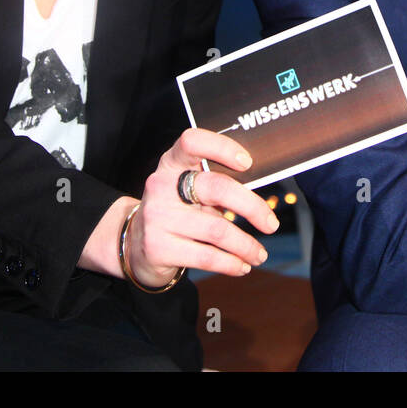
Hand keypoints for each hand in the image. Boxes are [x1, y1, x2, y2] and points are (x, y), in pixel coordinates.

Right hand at [127, 128, 278, 286]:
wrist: (135, 245)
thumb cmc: (176, 212)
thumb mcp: (189, 191)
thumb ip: (217, 186)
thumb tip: (262, 201)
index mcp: (171, 164)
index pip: (192, 142)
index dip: (221, 148)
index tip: (247, 163)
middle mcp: (161, 186)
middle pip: (216, 188)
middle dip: (252, 207)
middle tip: (271, 224)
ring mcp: (157, 217)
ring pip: (217, 230)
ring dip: (246, 245)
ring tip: (258, 253)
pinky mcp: (157, 248)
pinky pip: (207, 257)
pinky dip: (231, 263)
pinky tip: (242, 265)